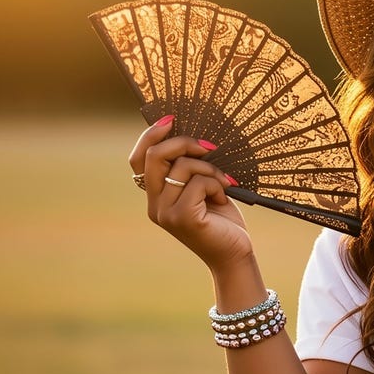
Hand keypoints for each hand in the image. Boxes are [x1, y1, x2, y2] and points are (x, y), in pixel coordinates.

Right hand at [129, 117, 252, 270]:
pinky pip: (198, 183)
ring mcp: (166, 213)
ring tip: (224, 184)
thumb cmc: (222, 220)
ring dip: (210, 170)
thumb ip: (189, 170)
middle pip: (154, 156)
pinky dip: (216, 185)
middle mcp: (155, 205)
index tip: (171, 119)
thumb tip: (191, 137)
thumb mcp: (202, 190)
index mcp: (156, 196)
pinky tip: (223, 199)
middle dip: (184, 143)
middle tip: (210, 147)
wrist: (235, 254)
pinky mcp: (183, 218)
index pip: (138, 159)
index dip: (150, 135)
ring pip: (182, 167)